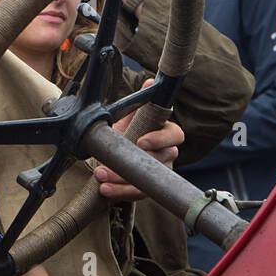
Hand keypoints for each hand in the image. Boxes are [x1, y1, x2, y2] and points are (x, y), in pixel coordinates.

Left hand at [97, 83, 183, 199]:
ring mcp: (158, 173)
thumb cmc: (124, 132)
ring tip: (100, 175)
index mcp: (165, 133)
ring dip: (123, 179)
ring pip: (148, 179)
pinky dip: (119, 191)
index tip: (142, 142)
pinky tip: (104, 188)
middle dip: (139, 162)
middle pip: (163, 160)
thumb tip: (150, 82)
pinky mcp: (146, 188)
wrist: (111, 154)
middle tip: (117, 161)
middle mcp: (166, 153)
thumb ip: (138, 104)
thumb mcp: (128, 116)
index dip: (161, 139)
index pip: (174, 135)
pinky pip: (138, 193)